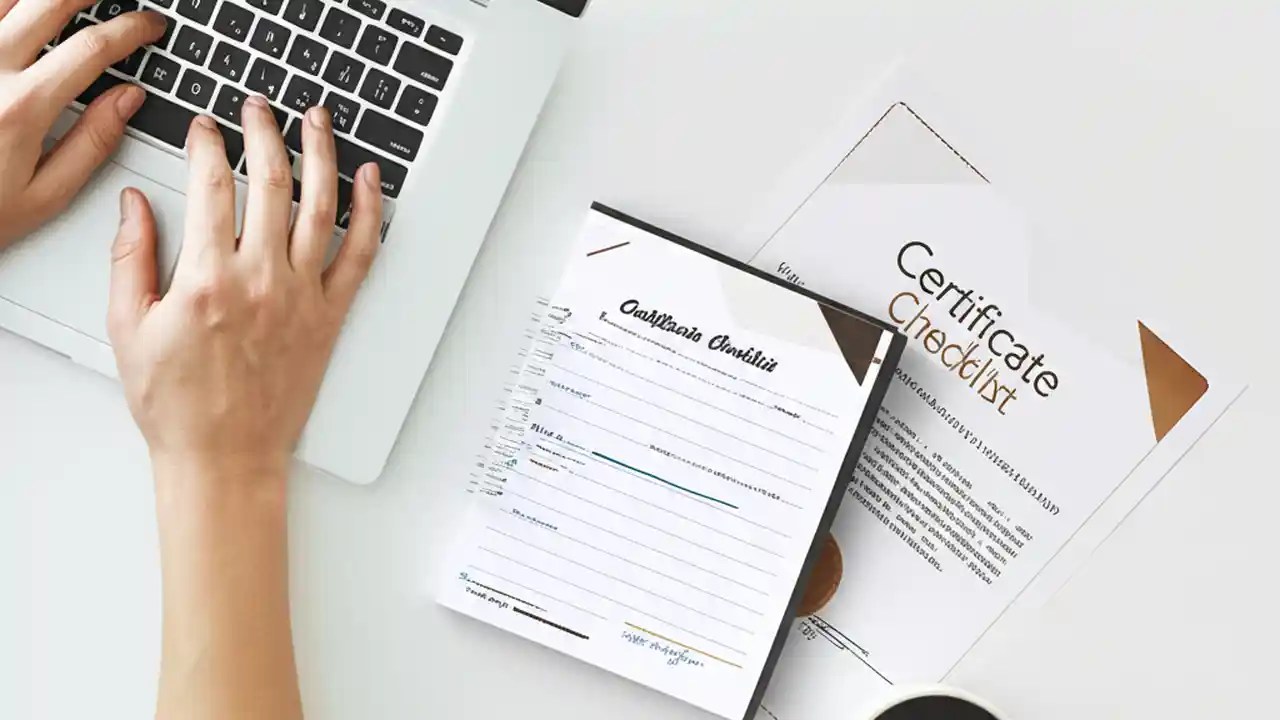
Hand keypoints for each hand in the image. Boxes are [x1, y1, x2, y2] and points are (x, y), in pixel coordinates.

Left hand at [0, 0, 162, 248]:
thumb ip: (93, 142)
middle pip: (49, 1)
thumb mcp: (44, 194)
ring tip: (66, 0)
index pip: (92, 48)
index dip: (131, 29)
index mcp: (22, 107)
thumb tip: (129, 100)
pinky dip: (5, 7)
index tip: (149, 26)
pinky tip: (17, 11)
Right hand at [107, 98, 381, 481]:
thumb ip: (130, 259)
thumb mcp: (128, 329)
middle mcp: (262, 281)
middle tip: (259, 108)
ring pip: (321, 208)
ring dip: (322, 155)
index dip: (208, 145)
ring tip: (317, 120)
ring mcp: (303, 297)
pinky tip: (370, 181)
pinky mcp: (331, 317)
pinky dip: (371, 213)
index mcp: (207, 280)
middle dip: (264, 133)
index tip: (205, 128)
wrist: (225, 458)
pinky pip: (362, 255)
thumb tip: (136, 205)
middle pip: (271, 183)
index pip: (210, 187)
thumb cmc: (177, 404)